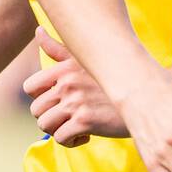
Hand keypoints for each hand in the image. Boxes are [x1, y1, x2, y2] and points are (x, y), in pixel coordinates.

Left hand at [23, 26, 128, 145]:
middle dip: (50, 118)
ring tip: (76, 126)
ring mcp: (76, 102)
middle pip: (36, 110)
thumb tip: (37, 29)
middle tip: (69, 118)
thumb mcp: (84, 60)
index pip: (29, 87)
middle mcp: (68, 83)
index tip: (57, 102)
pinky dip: (71, 141)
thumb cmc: (112, 81)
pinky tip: (86, 135)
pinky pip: (61, 138)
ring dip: (58, 130)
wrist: (143, 99)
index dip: (39, 98)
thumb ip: (57, 48)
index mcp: (65, 68)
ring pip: (45, 125)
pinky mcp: (85, 121)